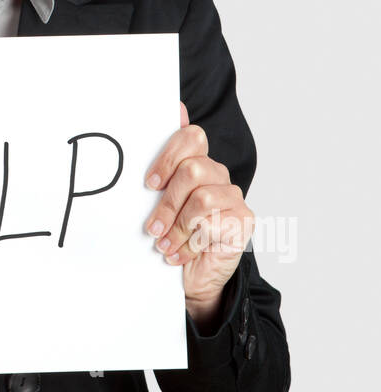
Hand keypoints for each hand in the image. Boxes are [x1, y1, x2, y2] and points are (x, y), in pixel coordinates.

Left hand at [144, 102, 253, 322]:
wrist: (192, 278)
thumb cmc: (173, 236)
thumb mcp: (156, 204)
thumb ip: (160, 170)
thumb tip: (171, 113)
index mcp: (196, 164)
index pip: (191, 137)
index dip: (168, 155)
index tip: (149, 183)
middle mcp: (218, 175)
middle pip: (193, 169)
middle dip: (168, 202)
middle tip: (153, 226)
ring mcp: (233, 197)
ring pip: (203, 198)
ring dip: (178, 226)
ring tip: (165, 244)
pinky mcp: (243, 221)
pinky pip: (214, 223)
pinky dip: (192, 242)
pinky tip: (182, 253)